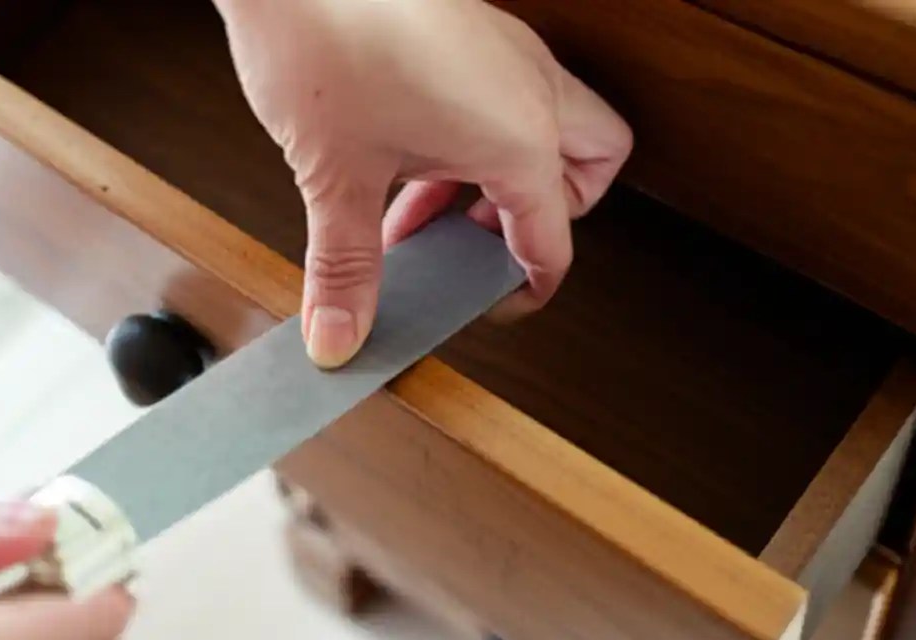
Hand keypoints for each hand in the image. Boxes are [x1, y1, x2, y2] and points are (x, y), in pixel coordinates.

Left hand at [216, 0, 631, 367]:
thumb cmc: (324, 39)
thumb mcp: (337, 178)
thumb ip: (344, 267)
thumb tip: (339, 333)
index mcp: (518, 136)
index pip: (553, 239)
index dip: (527, 287)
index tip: (498, 305)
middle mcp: (528, 87)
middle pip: (591, 166)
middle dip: (553, 214)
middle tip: (485, 244)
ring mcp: (504, 50)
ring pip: (551, 124)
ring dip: (500, 178)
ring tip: (427, 211)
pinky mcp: (470, 29)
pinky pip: (505, 93)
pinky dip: (474, 136)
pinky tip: (407, 157)